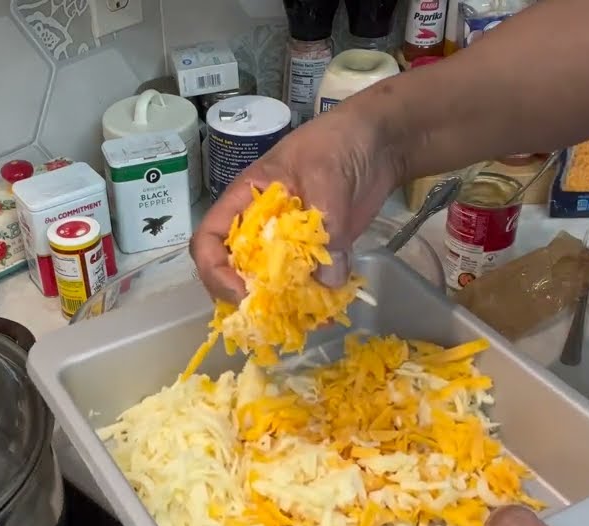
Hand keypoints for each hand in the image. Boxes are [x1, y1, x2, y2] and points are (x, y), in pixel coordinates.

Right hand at [189, 103, 402, 303]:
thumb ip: (325, 224)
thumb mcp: (326, 175)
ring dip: (280, 306)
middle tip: (268, 317)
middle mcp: (259, 226)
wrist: (379, 141)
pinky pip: (305, 283)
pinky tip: (327, 312)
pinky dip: (312, 301)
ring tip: (300, 321)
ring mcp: (288, 242)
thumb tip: (328, 279)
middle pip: (233, 270)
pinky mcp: (316, 253)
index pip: (209, 239)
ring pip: (269, 283)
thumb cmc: (339, 142)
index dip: (214, 270)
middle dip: (245, 297)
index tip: (241, 291)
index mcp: (245, 200)